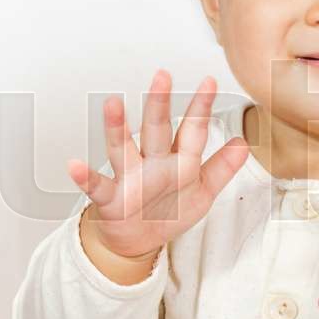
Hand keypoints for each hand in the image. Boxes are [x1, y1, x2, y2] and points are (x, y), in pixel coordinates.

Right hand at [67, 70, 249, 276]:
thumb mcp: (201, 192)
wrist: (136, 242)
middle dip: (159, 104)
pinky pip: (96, 186)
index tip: (209, 82)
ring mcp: (130, 179)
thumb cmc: (167, 212)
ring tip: (112, 104)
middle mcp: (152, 164)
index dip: (201, 108)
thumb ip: (221, 167)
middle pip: (156, 130)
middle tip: (162, 76)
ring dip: (117, 127)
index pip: (192, 131)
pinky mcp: (110, 199)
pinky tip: (75, 165)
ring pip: (123, 149)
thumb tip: (243, 142)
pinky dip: (85, 177)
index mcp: (177, 161)